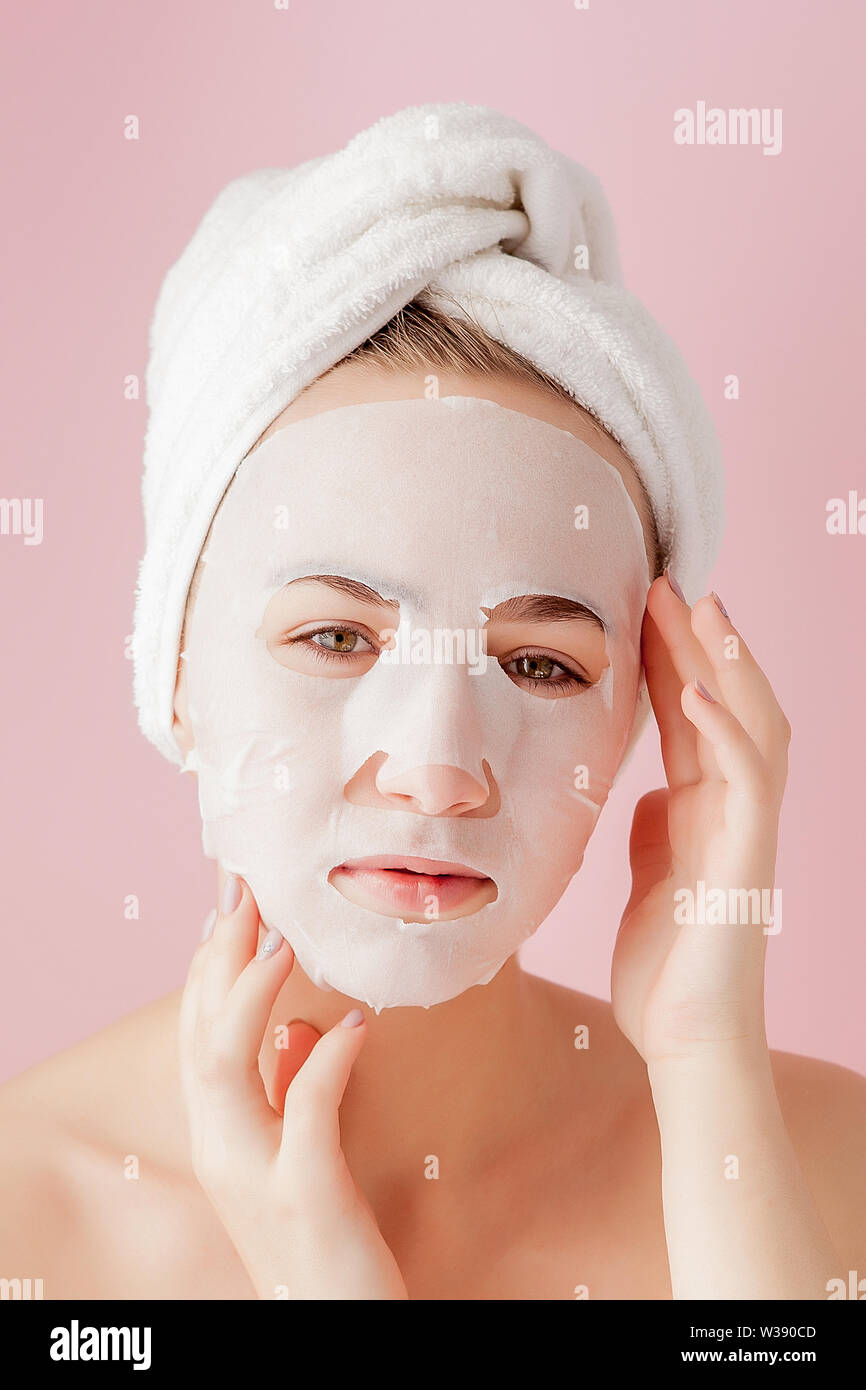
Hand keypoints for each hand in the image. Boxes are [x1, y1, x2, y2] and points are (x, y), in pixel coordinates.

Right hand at [178, 875, 407, 1299]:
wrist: (336, 1330)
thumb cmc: (324, 1240)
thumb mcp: (299, 1155)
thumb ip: (288, 1093)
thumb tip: (298, 1027)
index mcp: (219, 1131)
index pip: (197, 1030)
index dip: (209, 962)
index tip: (232, 900)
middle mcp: (220, 1147)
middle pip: (198, 1033)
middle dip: (218, 955)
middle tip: (246, 886)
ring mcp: (253, 1173)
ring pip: (222, 1065)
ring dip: (250, 995)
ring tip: (282, 937)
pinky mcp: (302, 1196)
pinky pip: (305, 1113)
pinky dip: (327, 1061)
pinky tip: (355, 1024)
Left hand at [611, 575, 790, 1064]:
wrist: (686, 1036)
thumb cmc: (667, 961)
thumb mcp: (650, 873)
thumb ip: (656, 824)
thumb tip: (649, 790)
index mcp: (703, 806)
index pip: (689, 714)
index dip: (670, 659)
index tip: (640, 605)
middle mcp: (731, 807)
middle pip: (725, 704)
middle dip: (697, 643)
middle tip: (665, 583)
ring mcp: (746, 829)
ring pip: (753, 726)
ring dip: (728, 666)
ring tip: (701, 609)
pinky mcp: (747, 859)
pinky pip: (746, 782)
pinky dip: (726, 733)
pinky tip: (700, 694)